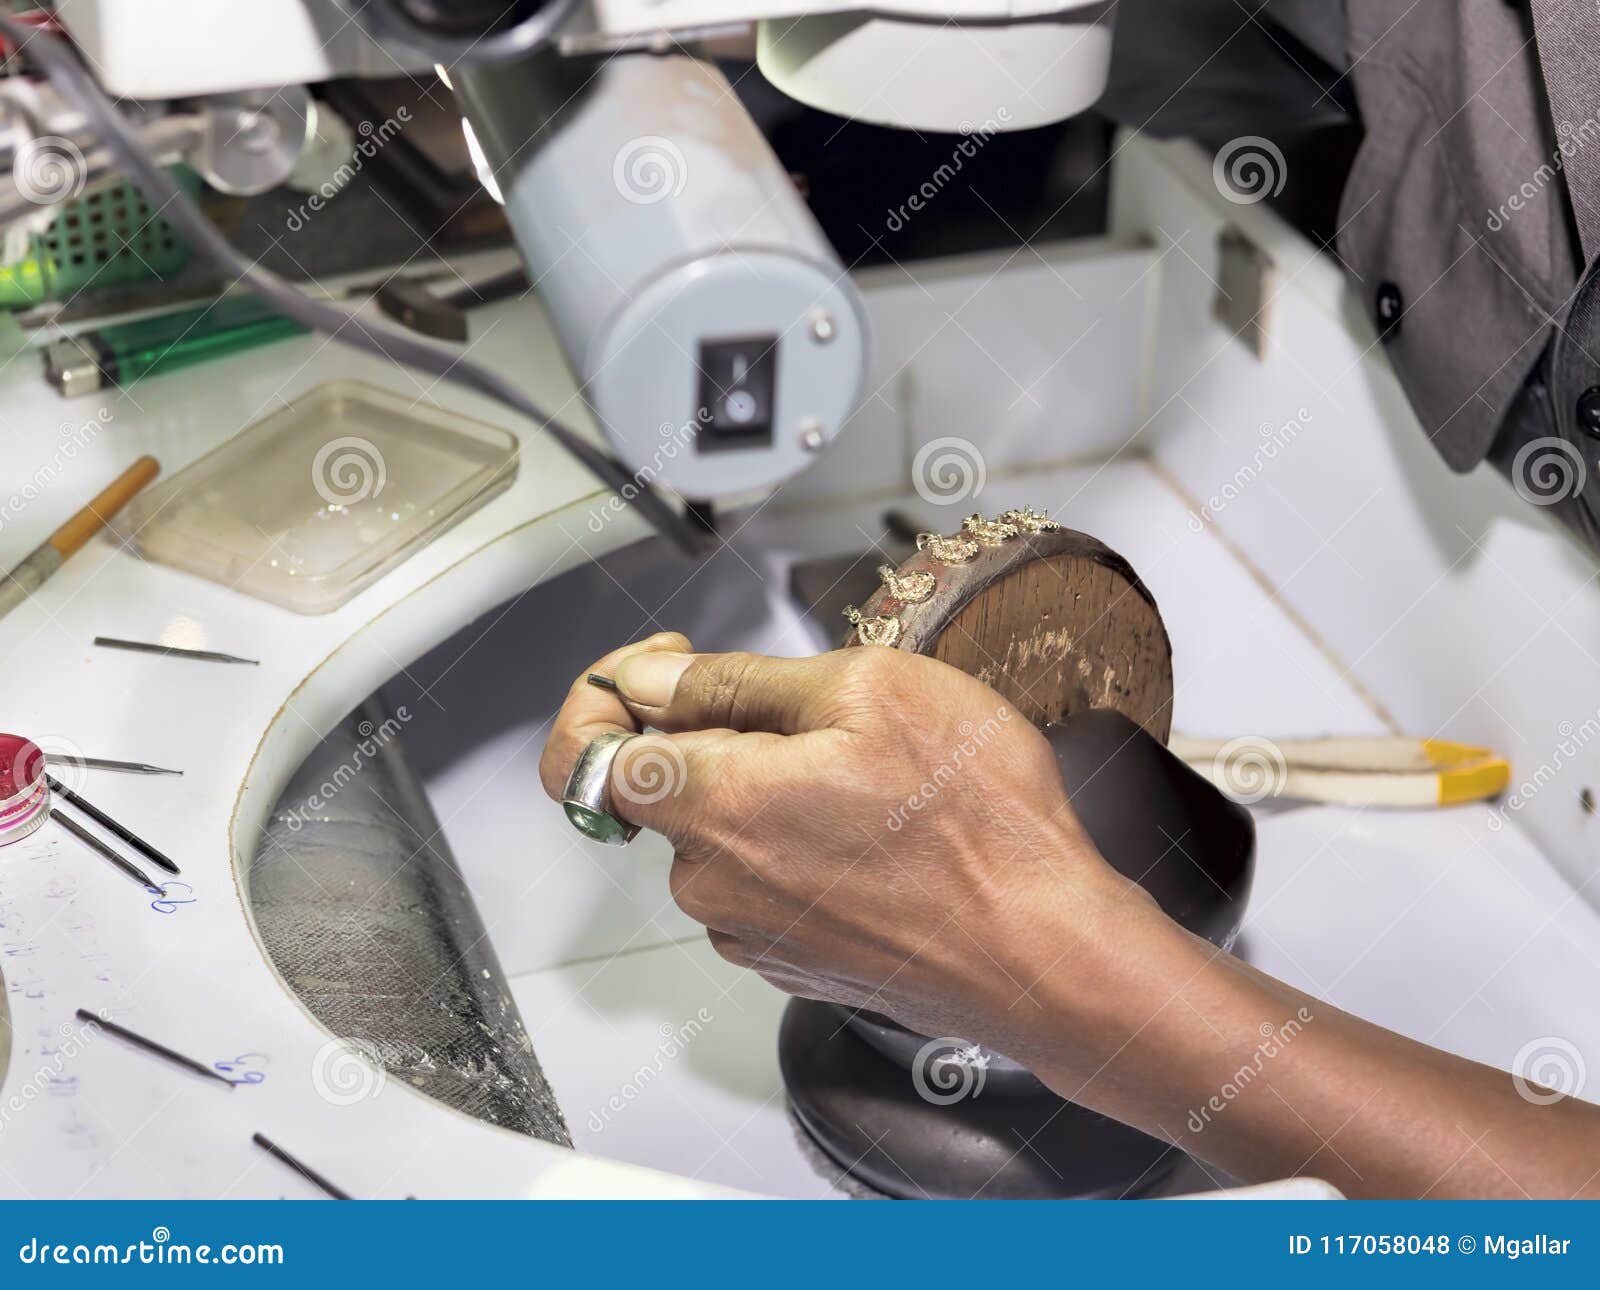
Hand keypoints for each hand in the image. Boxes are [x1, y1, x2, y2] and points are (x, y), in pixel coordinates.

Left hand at [539, 634, 1160, 1065]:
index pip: (579, 755)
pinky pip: (766, 878)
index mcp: (712, 805)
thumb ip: (733, 682)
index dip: (605, 694)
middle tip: (816, 709)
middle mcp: (712, 883)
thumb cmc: (979, 823)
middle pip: (665, 784)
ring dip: (770, 788)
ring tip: (872, 774)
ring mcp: (752, 931)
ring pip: (724, 830)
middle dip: (719, 731)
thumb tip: (648, 678)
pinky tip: (879, 828)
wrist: (1047, 954)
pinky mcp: (794, 959)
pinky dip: (800, 841)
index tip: (662, 670)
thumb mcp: (867, 691)